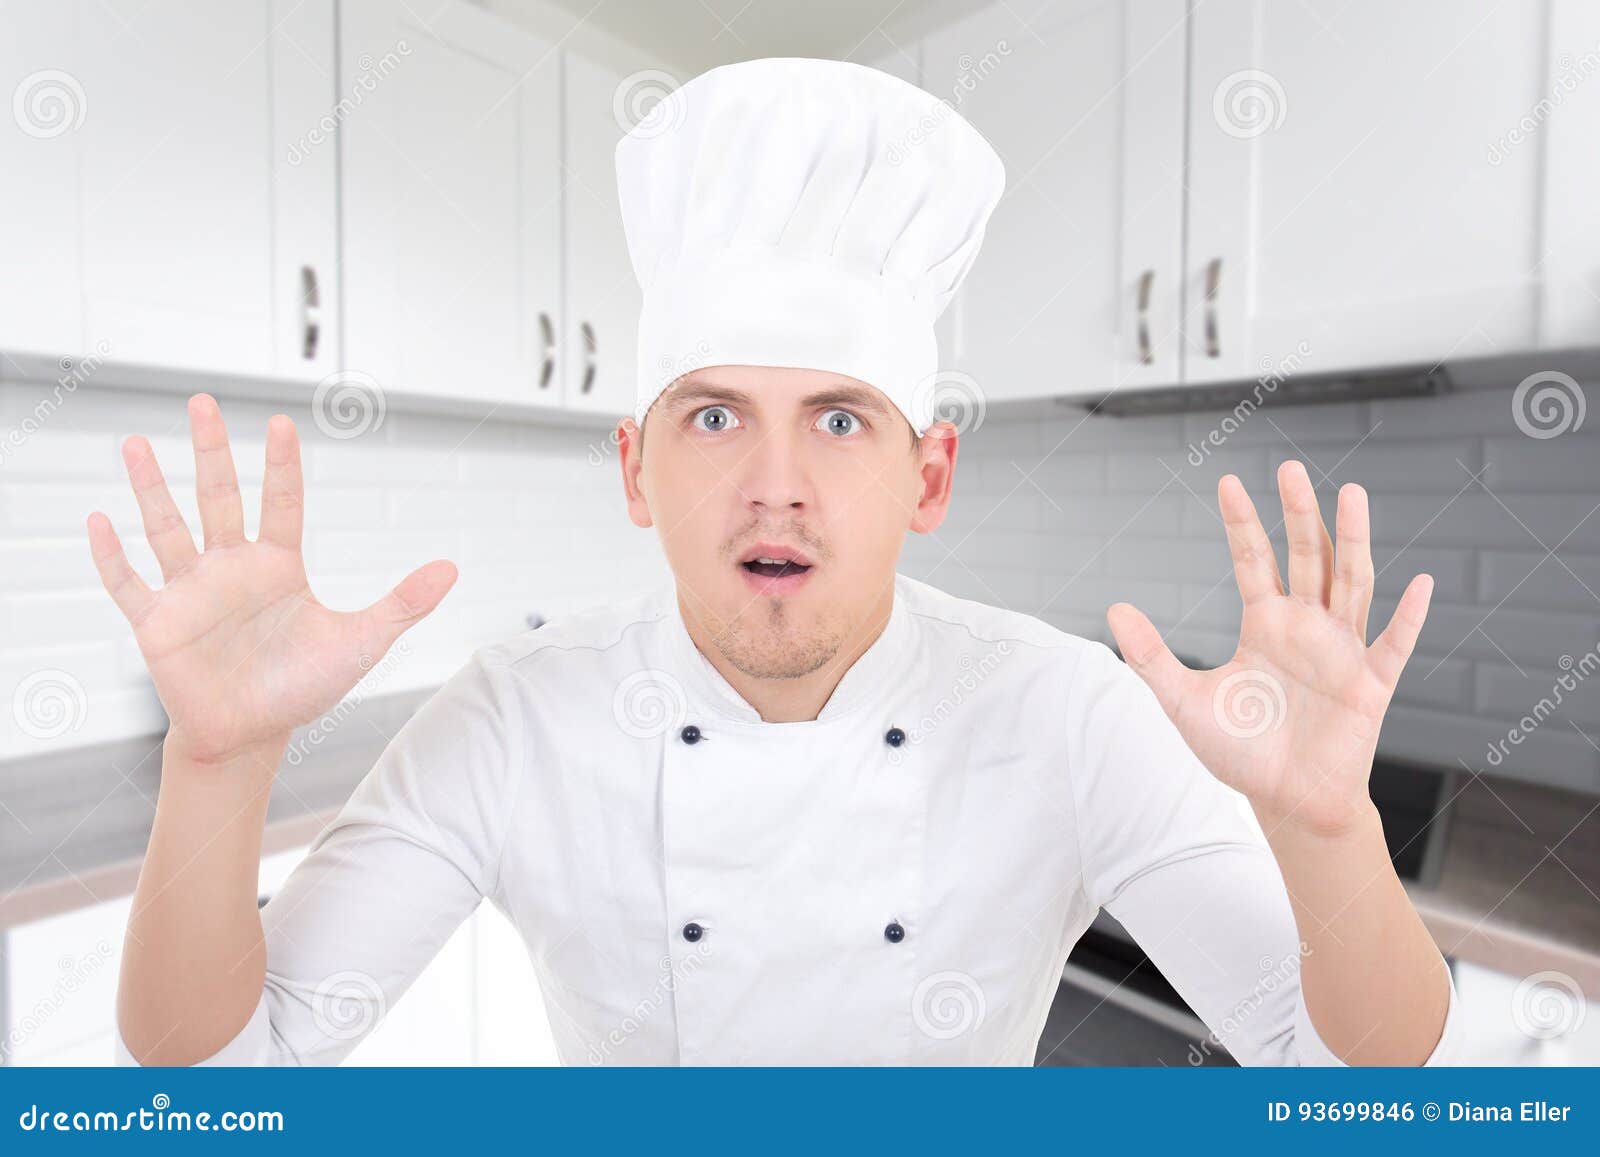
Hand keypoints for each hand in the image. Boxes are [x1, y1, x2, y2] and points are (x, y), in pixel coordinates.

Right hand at [87, 394, 456, 764]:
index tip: (281, 423)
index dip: (282, 465)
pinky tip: (96, 520)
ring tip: (132, 443)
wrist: (251, 736)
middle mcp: (231, 568)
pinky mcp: (158, 624)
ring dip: (149, 487)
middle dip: (210, 449)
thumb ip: (403, 604)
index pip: (282, 502)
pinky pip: (128, 584)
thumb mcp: (361, 642)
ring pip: (167, 528)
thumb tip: (452, 569)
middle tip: (202, 400)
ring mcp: (191, 592)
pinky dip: (111, 556)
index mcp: (278, 565)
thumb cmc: (302, 688)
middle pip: (219, 496)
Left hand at [1106, 460, 1431, 837]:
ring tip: (1352, 494)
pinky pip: (1394, 646)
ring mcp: (1342, 652)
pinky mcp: (1370, 685)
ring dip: (1354, 541)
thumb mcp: (1183, 700)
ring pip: (1351, 583)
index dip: (1242, 524)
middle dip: (1299, 514)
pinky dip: (1409, 617)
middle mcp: (1306, 628)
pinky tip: (1421, 584)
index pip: (1253, 561)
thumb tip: (1114, 607)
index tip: (1226, 482)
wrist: (1285, 802)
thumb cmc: (1241, 751)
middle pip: (1306, 557)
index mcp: (1265, 625)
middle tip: (1290, 468)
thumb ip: (1152, 655)